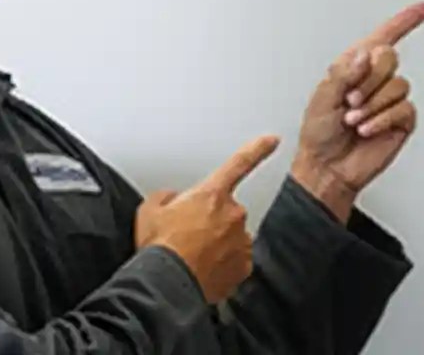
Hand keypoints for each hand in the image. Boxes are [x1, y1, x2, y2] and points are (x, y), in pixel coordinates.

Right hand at [135, 135, 279, 303]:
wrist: (167, 283)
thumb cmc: (161, 246)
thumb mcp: (150, 209)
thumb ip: (167, 196)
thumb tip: (173, 200)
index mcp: (212, 194)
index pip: (239, 164)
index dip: (258, 149)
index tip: (272, 140)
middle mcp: (233, 214)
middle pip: (227, 212)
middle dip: (211, 220)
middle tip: (188, 236)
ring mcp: (241, 242)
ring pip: (232, 238)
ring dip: (217, 244)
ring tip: (192, 256)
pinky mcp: (243, 267)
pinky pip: (235, 262)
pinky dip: (222, 265)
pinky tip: (202, 270)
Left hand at [291, 3, 423, 221]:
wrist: (326, 168)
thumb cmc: (318, 134)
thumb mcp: (321, 97)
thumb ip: (343, 73)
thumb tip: (365, 56)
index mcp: (353, 68)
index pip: (382, 39)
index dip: (403, 22)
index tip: (423, 9)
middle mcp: (373, 80)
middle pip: (389, 57)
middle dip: (369, 79)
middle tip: (350, 100)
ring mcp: (388, 100)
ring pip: (398, 85)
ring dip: (372, 104)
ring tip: (354, 120)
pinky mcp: (400, 120)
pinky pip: (404, 108)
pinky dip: (382, 119)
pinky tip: (367, 129)